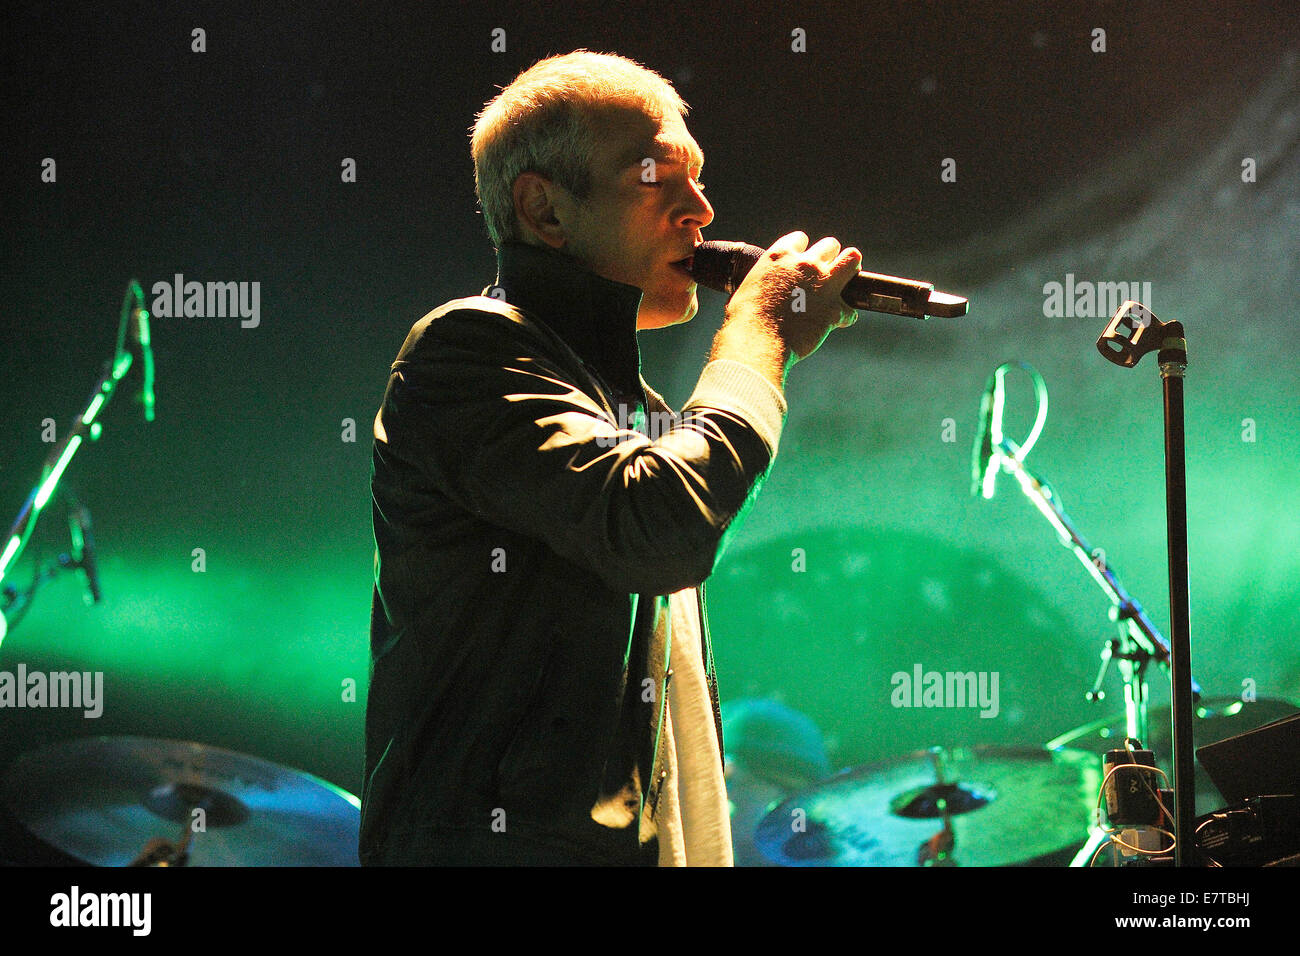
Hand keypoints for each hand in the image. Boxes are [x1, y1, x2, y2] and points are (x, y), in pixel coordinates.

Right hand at [722, 231, 861, 367]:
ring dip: (850, 269)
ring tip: (845, 282)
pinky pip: (850, 309)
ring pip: (852, 260)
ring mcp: (824, 284)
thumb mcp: (750, 287)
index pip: (800, 239)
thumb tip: (766, 287)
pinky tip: (836, 322)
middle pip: (830, 245)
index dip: (802, 251)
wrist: (758, 343)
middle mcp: (805, 264)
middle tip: (825, 274)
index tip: (801, 262)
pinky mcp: (835, 309)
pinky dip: (844, 316)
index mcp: (780, 256)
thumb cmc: (746, 320)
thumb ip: (766, 279)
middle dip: (830, 257)